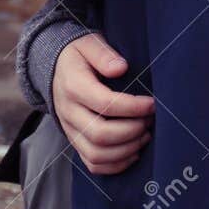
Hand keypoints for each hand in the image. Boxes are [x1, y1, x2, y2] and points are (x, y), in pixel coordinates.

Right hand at [53, 33, 154, 174]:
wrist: (56, 69)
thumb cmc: (80, 55)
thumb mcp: (89, 44)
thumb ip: (104, 54)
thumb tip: (121, 68)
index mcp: (73, 86)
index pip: (104, 103)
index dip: (132, 107)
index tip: (152, 104)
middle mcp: (69, 112)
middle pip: (100, 134)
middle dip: (132, 131)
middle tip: (150, 120)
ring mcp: (70, 130)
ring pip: (96, 154)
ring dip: (126, 150)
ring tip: (145, 135)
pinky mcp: (75, 142)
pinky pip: (93, 164)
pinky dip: (116, 164)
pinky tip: (134, 151)